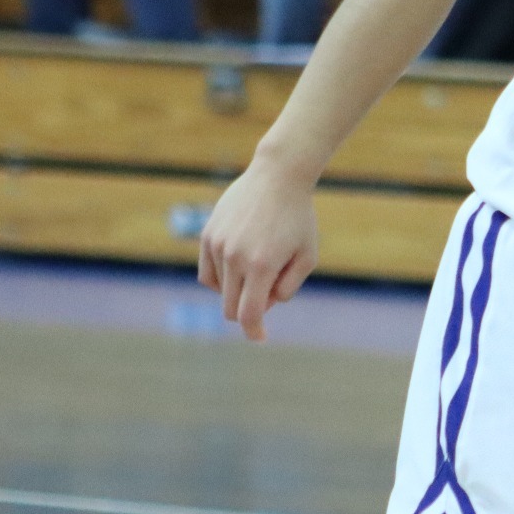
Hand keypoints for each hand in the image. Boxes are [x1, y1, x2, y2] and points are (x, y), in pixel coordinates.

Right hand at [198, 159, 320, 341]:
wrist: (278, 175)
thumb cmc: (299, 217)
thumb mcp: (307, 255)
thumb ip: (287, 287)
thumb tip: (264, 306)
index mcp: (261, 265)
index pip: (248, 314)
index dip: (253, 331)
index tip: (259, 337)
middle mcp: (234, 257)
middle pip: (230, 306)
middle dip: (248, 310)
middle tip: (270, 289)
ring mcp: (217, 245)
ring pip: (218, 290)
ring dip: (237, 289)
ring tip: (260, 264)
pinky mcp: (207, 235)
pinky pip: (208, 272)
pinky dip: (222, 277)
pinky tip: (240, 264)